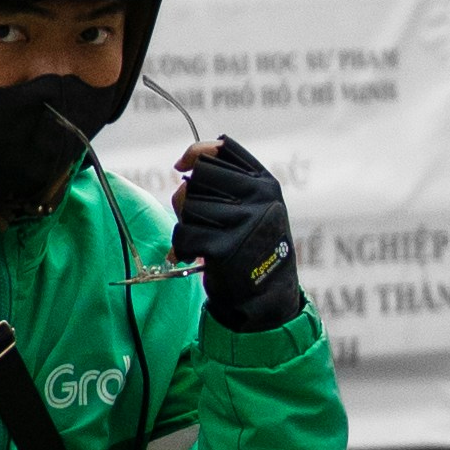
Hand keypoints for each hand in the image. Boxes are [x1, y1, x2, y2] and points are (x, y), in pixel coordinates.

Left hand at [172, 135, 305, 333]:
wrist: (268, 299)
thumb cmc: (252, 249)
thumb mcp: (255, 208)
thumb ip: (228, 183)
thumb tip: (183, 167)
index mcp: (266, 184)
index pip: (224, 149)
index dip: (196, 152)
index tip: (181, 166)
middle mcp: (259, 198)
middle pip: (200, 176)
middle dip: (188, 196)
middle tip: (196, 219)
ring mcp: (244, 223)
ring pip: (189, 205)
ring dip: (185, 225)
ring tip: (200, 241)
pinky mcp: (226, 249)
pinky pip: (185, 234)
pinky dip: (181, 247)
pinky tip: (192, 256)